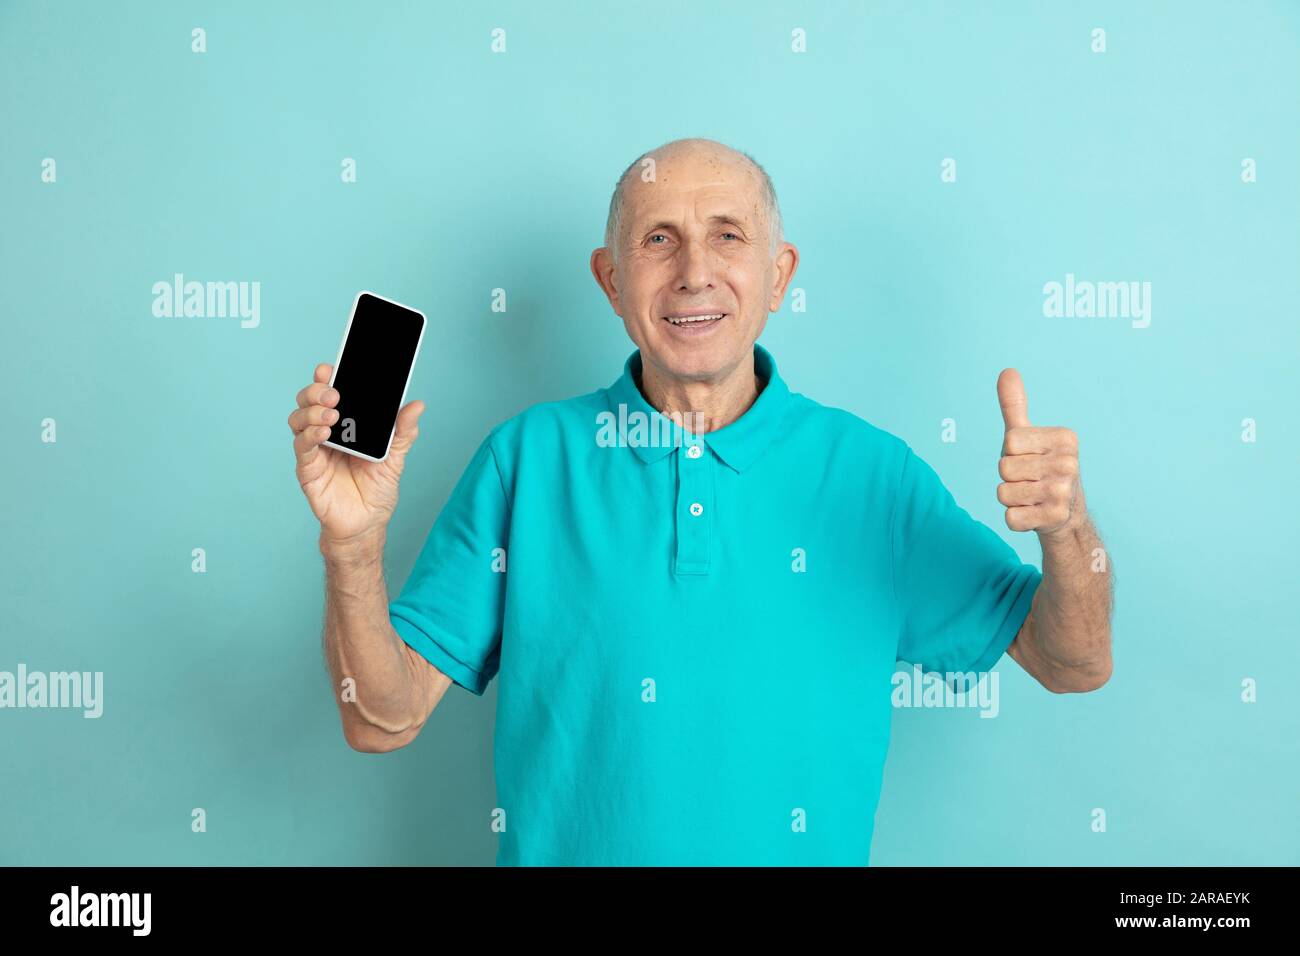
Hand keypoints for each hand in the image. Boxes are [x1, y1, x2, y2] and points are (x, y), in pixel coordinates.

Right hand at [288, 363, 424, 546]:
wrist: (366, 524)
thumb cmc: (376, 490)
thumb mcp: (395, 457)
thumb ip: (403, 432)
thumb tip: (417, 406)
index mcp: (346, 424)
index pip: (331, 394)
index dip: (327, 378)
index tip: (331, 367)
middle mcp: (326, 432)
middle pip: (309, 401)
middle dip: (317, 390)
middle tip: (333, 392)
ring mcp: (314, 449)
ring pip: (299, 419)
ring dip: (312, 411)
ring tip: (331, 414)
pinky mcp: (308, 469)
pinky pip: (302, 446)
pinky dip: (310, 435)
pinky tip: (323, 432)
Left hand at [996, 368, 1083, 536]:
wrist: (1067, 514)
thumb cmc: (1040, 467)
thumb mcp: (1028, 435)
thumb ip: (1015, 405)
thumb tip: (1007, 371)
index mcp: (1065, 439)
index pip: (1009, 442)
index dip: (1010, 453)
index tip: (1028, 459)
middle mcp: (1069, 464)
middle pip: (1004, 467)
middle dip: (1009, 477)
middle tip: (1030, 480)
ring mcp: (1063, 492)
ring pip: (1003, 493)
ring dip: (1011, 498)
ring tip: (1032, 497)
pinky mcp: (1055, 518)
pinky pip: (1010, 518)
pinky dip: (1015, 519)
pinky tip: (1034, 514)